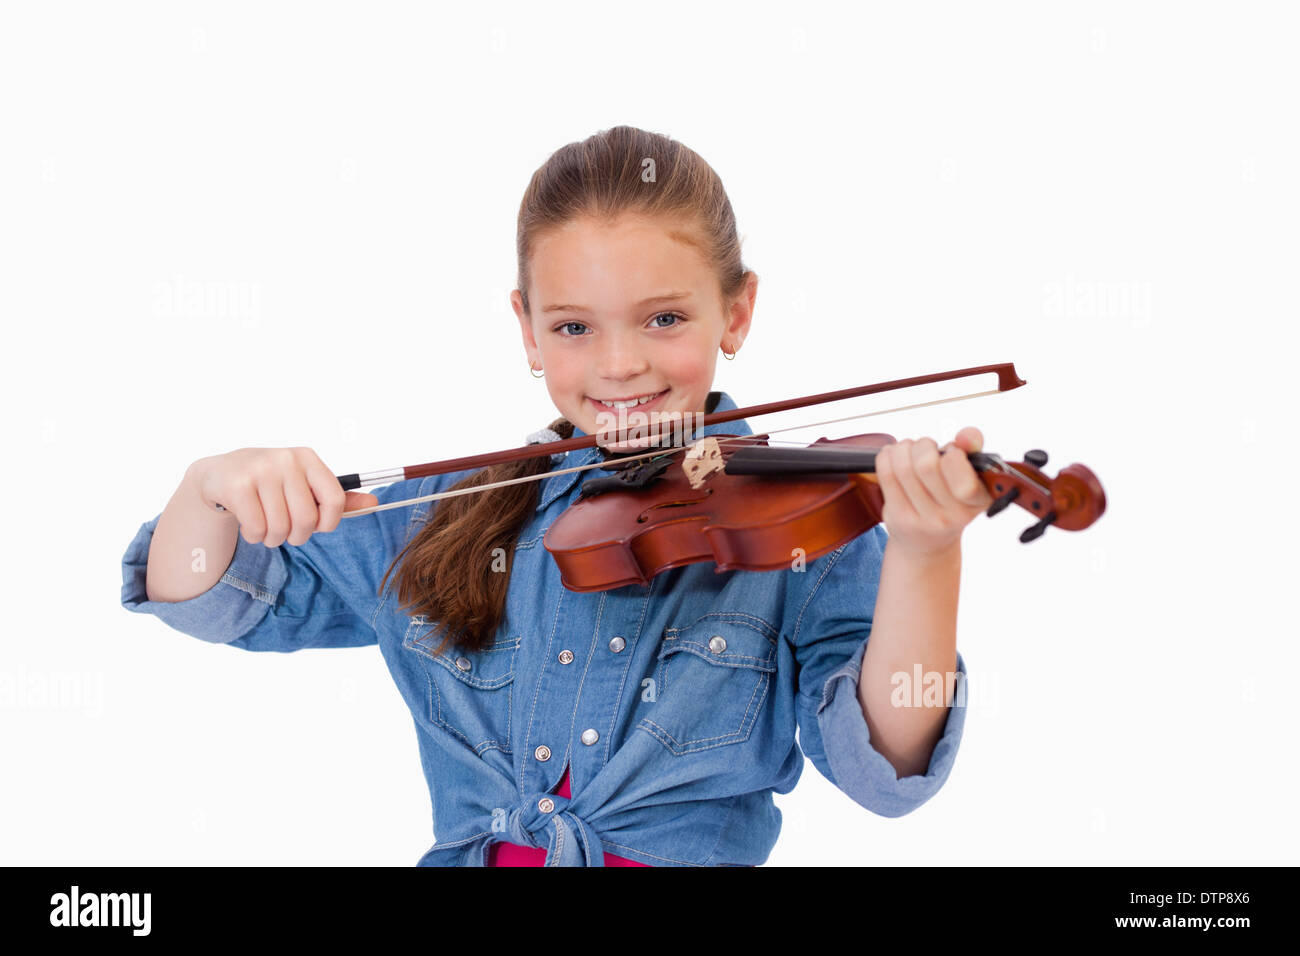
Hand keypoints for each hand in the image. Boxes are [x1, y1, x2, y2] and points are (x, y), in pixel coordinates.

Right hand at [187, 447, 378, 547]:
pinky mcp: (238, 485)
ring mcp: (260, 470)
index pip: (335, 500)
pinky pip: (257, 529)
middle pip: (306, 520)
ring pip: (280, 528)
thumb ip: (338, 498)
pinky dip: (255, 536)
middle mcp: (286, 460)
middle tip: (286, 531)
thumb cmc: (270, 483)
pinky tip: (250, 525)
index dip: (329, 524)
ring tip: (267, 528)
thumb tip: (375, 502)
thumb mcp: (304, 485)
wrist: (219, 474)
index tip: (318, 527)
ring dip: (273, 538)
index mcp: (308, 459)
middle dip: (297, 536)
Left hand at [874, 426, 993, 557]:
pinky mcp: (899, 517)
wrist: (928, 542)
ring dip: (903, 449)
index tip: (950, 452)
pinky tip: (893, 456)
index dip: (953, 455)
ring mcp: (924, 520)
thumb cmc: (950, 498)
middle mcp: (954, 516)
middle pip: (926, 465)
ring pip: (903, 467)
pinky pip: (886, 475)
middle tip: (924, 447)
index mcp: (978, 500)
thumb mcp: (971, 475)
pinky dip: (887, 456)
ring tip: (908, 450)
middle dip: (922, 445)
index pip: (964, 479)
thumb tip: (967, 436)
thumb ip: (973, 450)